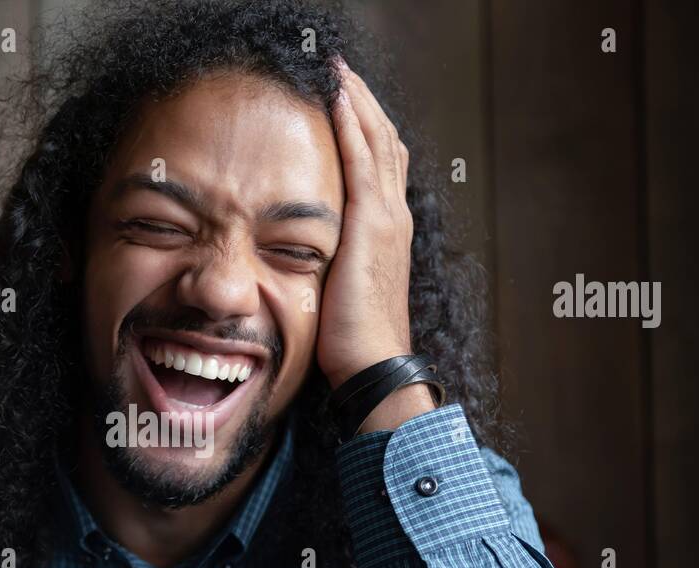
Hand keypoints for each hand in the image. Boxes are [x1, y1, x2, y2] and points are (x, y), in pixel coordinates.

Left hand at [316, 60, 430, 427]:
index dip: (364, 129)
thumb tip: (304, 257)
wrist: (373, 365)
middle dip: (362, 103)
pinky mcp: (371, 224)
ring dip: (356, 101)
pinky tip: (336, 96)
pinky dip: (352, 123)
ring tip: (337, 70)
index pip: (379, 165)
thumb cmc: (351, 343)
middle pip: (383, 141)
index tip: (343, 100)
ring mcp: (387, 218)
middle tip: (340, 70)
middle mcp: (394, 217)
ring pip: (376, 140)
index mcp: (387, 232)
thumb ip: (331, 264)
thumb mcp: (340, 291)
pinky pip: (363, 159)